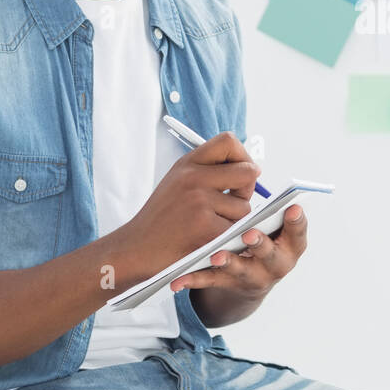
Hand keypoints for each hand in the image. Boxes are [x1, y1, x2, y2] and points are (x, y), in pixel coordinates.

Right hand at [119, 132, 260, 280]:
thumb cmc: (162, 218)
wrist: (136, 249)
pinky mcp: (206, 227)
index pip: (228, 141)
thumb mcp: (178, 181)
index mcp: (187, 163)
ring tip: (210, 224)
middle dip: (248, 188)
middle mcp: (193, 177)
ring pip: (244, 206)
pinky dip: (227, 237)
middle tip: (235, 200)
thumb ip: (209, 170)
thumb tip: (253, 168)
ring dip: (235, 219)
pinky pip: (236, 228)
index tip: (241, 171)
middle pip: (248, 171)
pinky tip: (207, 238)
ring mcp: (199, 201)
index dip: (242, 156)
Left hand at [170, 203, 307, 295]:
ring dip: (229, 262)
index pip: (298, 233)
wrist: (248, 274)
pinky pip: (210, 281)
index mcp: (290, 244)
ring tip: (216, 255)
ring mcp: (253, 276)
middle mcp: (276, 263)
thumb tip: (252, 170)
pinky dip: (194, 279)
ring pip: (241, 269)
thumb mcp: (274, 224)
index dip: (297, 222)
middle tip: (249, 233)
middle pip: (270, 254)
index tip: (292, 208)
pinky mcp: (229, 284)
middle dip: (260, 244)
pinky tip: (179, 280)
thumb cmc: (259, 236)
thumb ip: (271, 205)